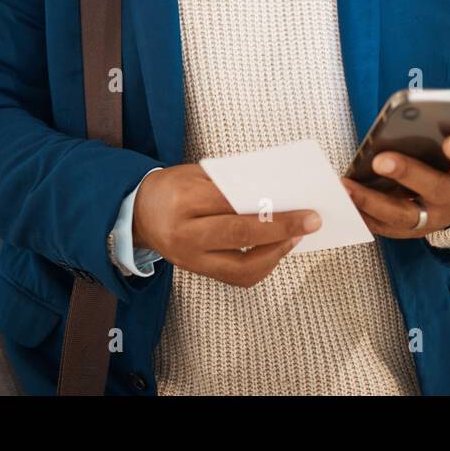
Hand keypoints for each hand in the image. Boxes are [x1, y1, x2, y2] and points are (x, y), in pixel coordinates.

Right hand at [132, 164, 321, 286]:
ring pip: (242, 267)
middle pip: (240, 236)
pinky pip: (236, 277)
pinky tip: (276, 250)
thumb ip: (233, 181)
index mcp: (185, 199)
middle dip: (282, 230)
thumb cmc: (172, 187)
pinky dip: (262, 266)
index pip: (234, 204)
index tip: (303, 206)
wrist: (138, 213)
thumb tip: (277, 189)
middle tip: (312, 222)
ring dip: (275, 254)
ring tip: (295, 237)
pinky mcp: (197, 272)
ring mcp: (191, 259)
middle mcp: (186, 233)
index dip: (272, 208)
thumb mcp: (197, 173)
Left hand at [341, 135, 449, 238]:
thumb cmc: (448, 161)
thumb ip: (440, 132)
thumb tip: (408, 115)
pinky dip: (364, 214)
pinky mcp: (412, 232)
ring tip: (348, 186)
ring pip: (405, 215)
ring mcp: (434, 220)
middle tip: (380, 160)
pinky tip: (345, 199)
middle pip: (435, 189)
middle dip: (407, 173)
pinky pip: (385, 227)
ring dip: (373, 201)